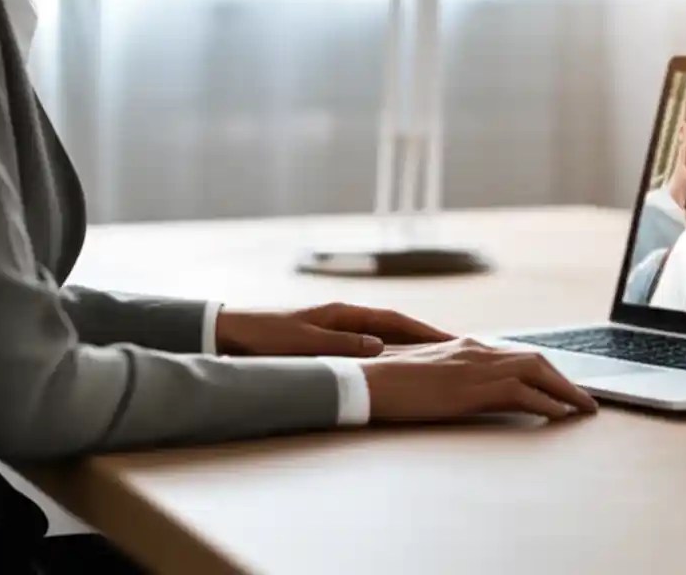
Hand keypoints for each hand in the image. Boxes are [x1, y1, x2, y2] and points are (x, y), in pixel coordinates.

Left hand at [216, 303, 453, 357]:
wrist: (229, 334)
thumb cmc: (264, 337)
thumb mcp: (304, 342)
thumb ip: (341, 345)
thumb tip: (381, 348)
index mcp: (343, 314)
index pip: (396, 320)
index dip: (425, 332)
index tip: (452, 342)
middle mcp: (344, 319)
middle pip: (396, 329)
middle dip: (426, 340)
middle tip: (456, 353)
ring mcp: (337, 331)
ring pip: (384, 340)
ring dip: (409, 350)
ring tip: (434, 364)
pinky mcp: (326, 344)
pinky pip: (367, 351)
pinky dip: (387, 359)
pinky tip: (395, 372)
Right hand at [361, 338, 598, 420]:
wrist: (365, 380)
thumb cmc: (385, 381)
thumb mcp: (423, 373)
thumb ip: (448, 376)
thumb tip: (461, 389)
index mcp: (464, 346)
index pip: (515, 356)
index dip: (543, 371)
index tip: (560, 386)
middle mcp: (476, 350)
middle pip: (535, 359)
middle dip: (563, 379)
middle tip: (583, 399)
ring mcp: (475, 366)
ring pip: (537, 371)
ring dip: (565, 391)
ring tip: (583, 408)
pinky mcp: (472, 387)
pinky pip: (522, 392)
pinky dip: (546, 402)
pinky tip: (559, 415)